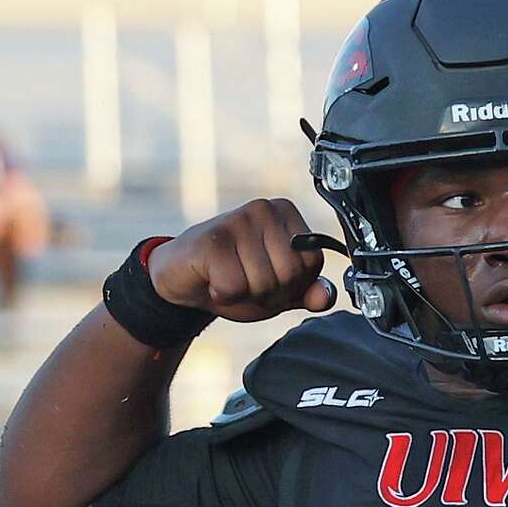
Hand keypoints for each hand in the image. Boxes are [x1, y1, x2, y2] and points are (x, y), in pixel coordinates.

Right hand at [149, 198, 337, 321]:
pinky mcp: (213, 238)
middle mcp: (264, 208)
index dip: (292, 285)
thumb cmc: (232, 279)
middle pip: (291, 274)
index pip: (313, 264)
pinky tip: (211, 280)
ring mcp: (238, 219)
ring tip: (227, 279)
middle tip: (245, 282)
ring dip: (245, 295)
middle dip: (269, 293)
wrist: (182, 281)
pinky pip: (234, 286)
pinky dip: (223, 295)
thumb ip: (306, 292)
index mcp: (287, 214)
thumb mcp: (278, 290)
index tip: (267, 278)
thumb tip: (324, 298)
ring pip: (264, 282)